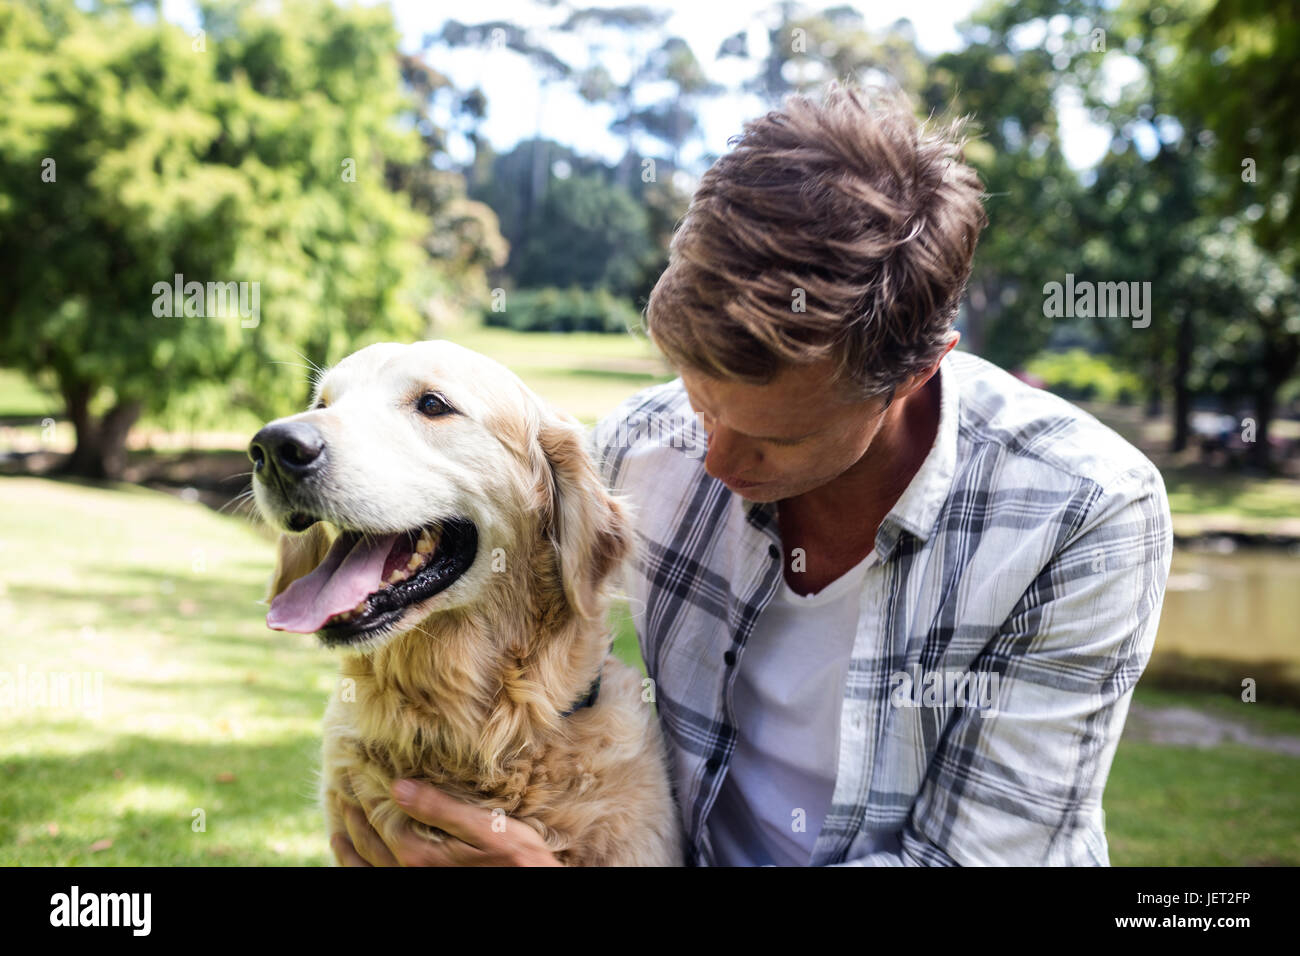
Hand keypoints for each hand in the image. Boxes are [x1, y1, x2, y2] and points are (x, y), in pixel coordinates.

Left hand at [330, 774, 562, 866]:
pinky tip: (362, 862)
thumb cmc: (517, 858)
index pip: (381, 818)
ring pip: (367, 870)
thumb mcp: (485, 827)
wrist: (533, 886)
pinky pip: (380, 881)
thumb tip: (398, 787)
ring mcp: (414, 885)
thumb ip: (439, 809)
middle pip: (369, 843)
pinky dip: (363, 870)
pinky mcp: (423, 886)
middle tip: (341, 789)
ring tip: (340, 828)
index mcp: (421, 855)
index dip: (365, 793)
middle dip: (353, 815)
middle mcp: (410, 875)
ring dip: (350, 848)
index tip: (354, 771)